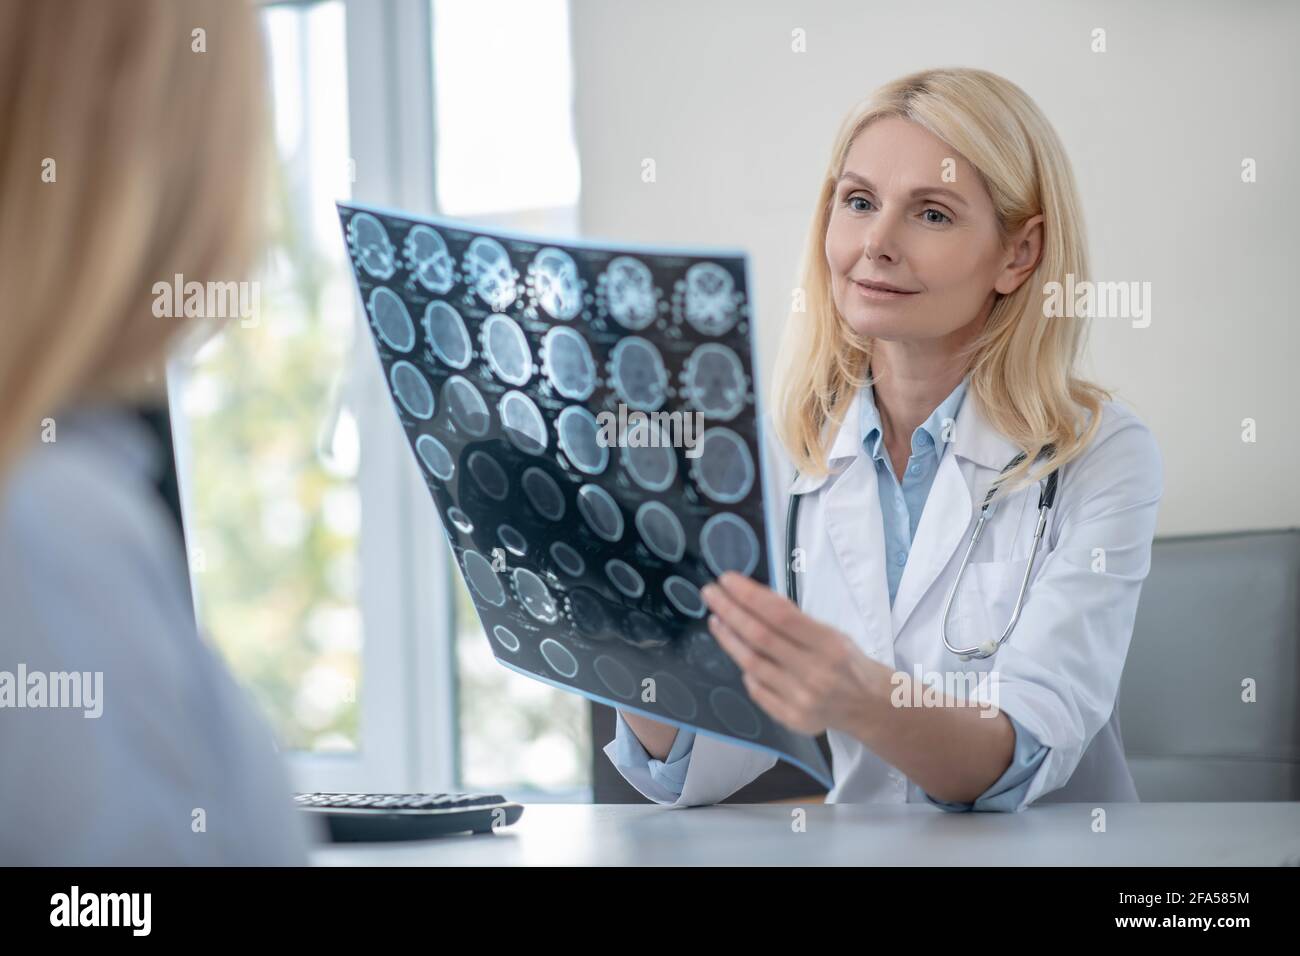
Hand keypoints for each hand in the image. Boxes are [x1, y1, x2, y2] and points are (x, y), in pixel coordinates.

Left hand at [701, 572, 888, 737]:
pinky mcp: (791, 720)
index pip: (780, 615)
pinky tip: (737, 652)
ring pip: (752, 664)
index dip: (749, 595)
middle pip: (760, 638)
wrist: (867, 706)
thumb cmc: (846, 661)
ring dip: (728, 639)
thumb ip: (794, 621)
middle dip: (730, 611)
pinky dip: (744, 669)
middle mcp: (815, 673)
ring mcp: (801, 700)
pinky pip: (756, 690)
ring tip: (716, 619)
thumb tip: (751, 598)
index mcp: (829, 644)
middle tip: (710, 593)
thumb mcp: (831, 633)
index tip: (726, 580)